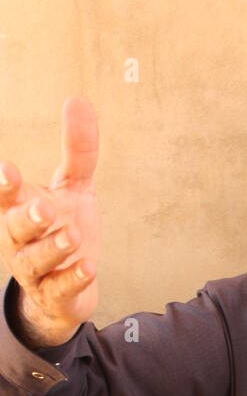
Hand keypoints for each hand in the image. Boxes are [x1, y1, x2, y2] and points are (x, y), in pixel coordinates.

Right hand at [0, 96, 100, 346]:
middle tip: (46, 209)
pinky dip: (73, 279)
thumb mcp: (74, 189)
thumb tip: (78, 99)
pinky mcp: (54, 296)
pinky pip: (59, 289)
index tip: (7, 171)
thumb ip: (78, 152)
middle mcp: (20, 240)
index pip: (6, 194)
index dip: (4, 185)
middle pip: (15, 228)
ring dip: (52, 249)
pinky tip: (89, 267)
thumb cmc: (65, 228)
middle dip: (28, 218)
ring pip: (34, 261)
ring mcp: (35, 271)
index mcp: (19, 209)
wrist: (70, 287)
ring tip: (72, 236)